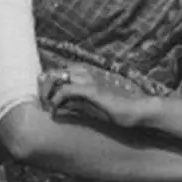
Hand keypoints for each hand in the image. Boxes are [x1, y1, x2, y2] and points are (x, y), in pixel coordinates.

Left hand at [39, 64, 153, 127]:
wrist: (139, 109)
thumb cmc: (119, 109)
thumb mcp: (93, 106)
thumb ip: (76, 104)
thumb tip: (58, 109)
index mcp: (86, 72)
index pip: (58, 71)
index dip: (48, 84)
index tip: (45, 100)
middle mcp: (85, 71)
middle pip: (52, 72)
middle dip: (43, 88)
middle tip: (43, 104)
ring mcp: (88, 79)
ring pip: (55, 78)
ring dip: (47, 93)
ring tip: (47, 107)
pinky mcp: (91, 89)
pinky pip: (65, 90)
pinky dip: (56, 100)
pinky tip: (55, 110)